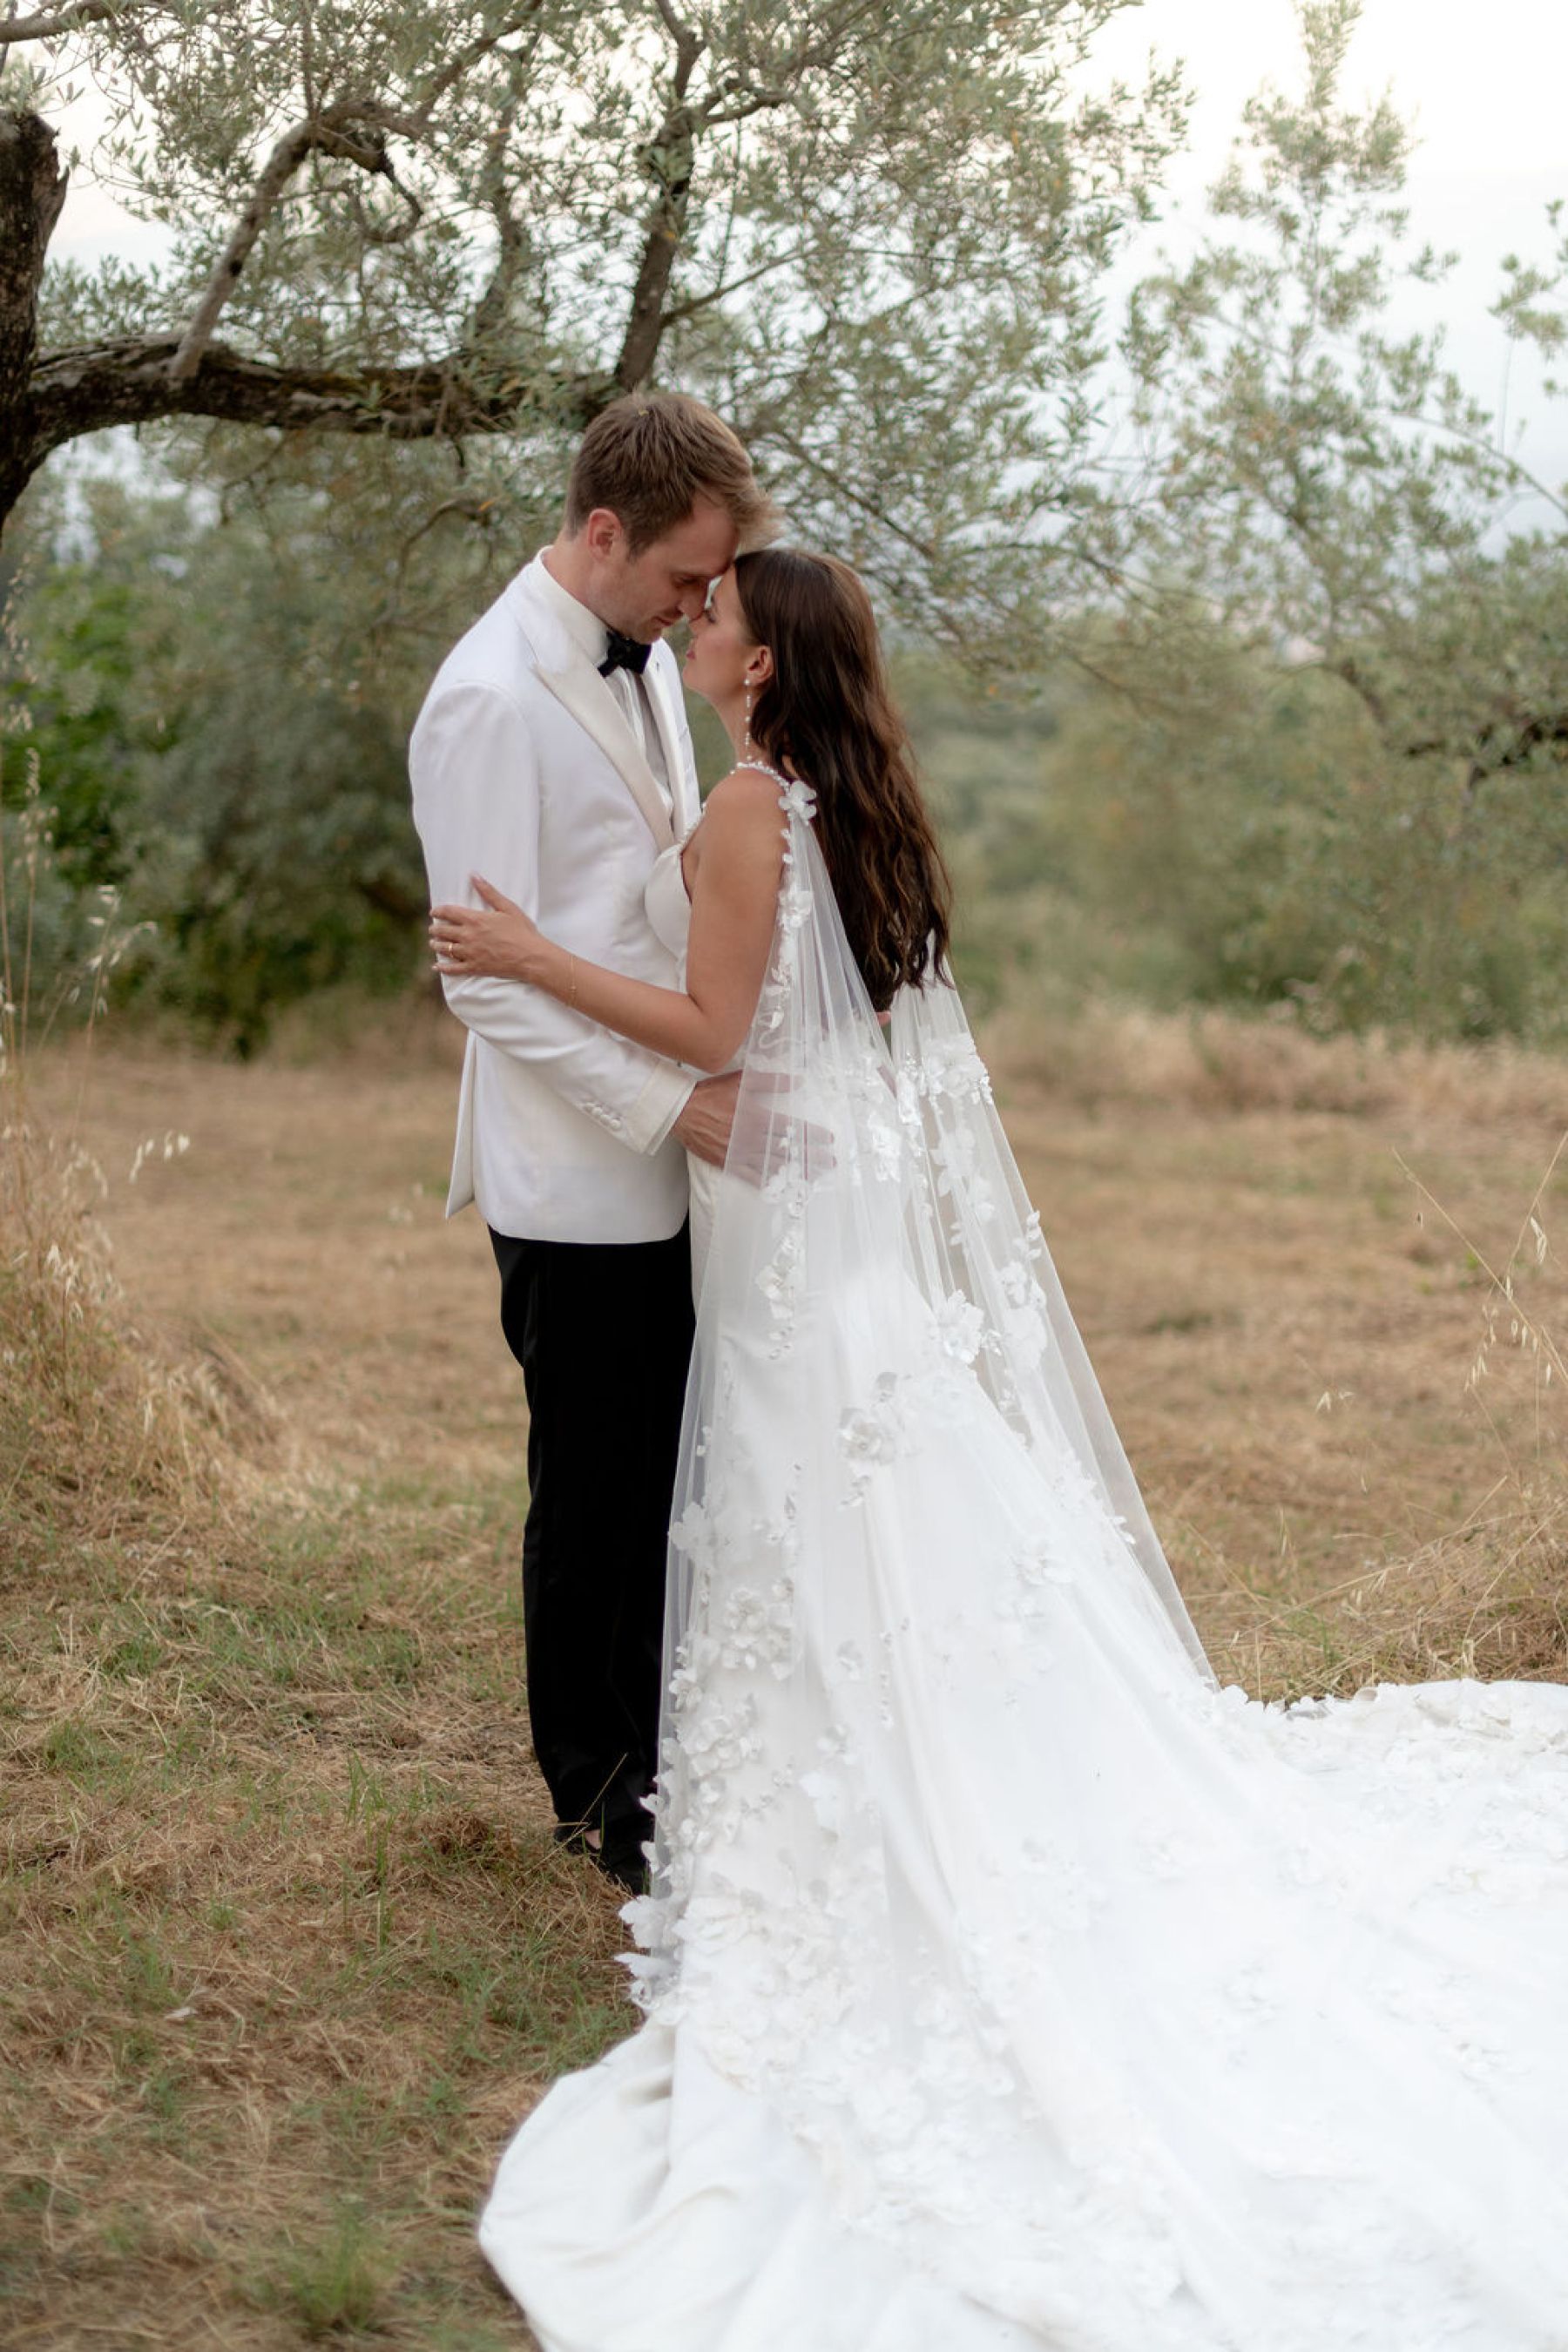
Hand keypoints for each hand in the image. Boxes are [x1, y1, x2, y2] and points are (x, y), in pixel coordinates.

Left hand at [430, 877, 544, 983]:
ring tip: (433, 944)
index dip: (438, 911)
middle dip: (435, 929)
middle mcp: (468, 936)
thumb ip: (488, 892)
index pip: (449, 912)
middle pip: (443, 931)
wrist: (531, 957)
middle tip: (433, 929)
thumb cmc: (522, 931)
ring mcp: (470, 953)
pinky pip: (453, 969)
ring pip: (445, 949)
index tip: (434, 912)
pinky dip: (443, 968)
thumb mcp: (507, 907)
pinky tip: (437, 966)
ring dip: (436, 945)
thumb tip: (474, 875)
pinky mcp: (475, 968)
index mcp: (475, 919)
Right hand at [672, 1069, 835, 1185]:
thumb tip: (798, 1079)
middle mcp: (751, 1140)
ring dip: (795, 1172)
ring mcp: (740, 1155)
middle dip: (811, 1157)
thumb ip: (771, 1081)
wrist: (681, 1112)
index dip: (812, 1135)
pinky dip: (767, 1183)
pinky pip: (751, 1177)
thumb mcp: (742, 1081)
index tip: (828, 1139)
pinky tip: (780, 1188)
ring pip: (773, 1167)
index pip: (792, 1129)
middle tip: (829, 1162)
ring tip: (813, 1177)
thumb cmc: (711, 1094)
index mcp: (757, 1118)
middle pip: (787, 1151)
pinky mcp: (728, 1164)